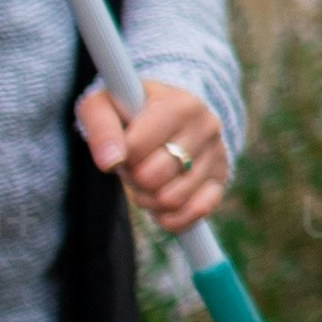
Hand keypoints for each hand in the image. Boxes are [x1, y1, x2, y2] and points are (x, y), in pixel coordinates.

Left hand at [78, 78, 231, 235]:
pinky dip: (171, 216)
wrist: (166, 112)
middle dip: (133, 178)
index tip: (123, 146)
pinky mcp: (220, 181)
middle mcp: (207, 127)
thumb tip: (111, 163)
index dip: (120, 155)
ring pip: (171, 200)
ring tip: (146, 180)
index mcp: (181, 105)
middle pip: (152, 177)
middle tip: (133, 166)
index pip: (135, 148)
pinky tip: (161, 203)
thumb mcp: (104, 106)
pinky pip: (195, 212)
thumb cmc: (128, 110)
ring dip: (148, 198)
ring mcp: (217, 155)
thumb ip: (101, 129)